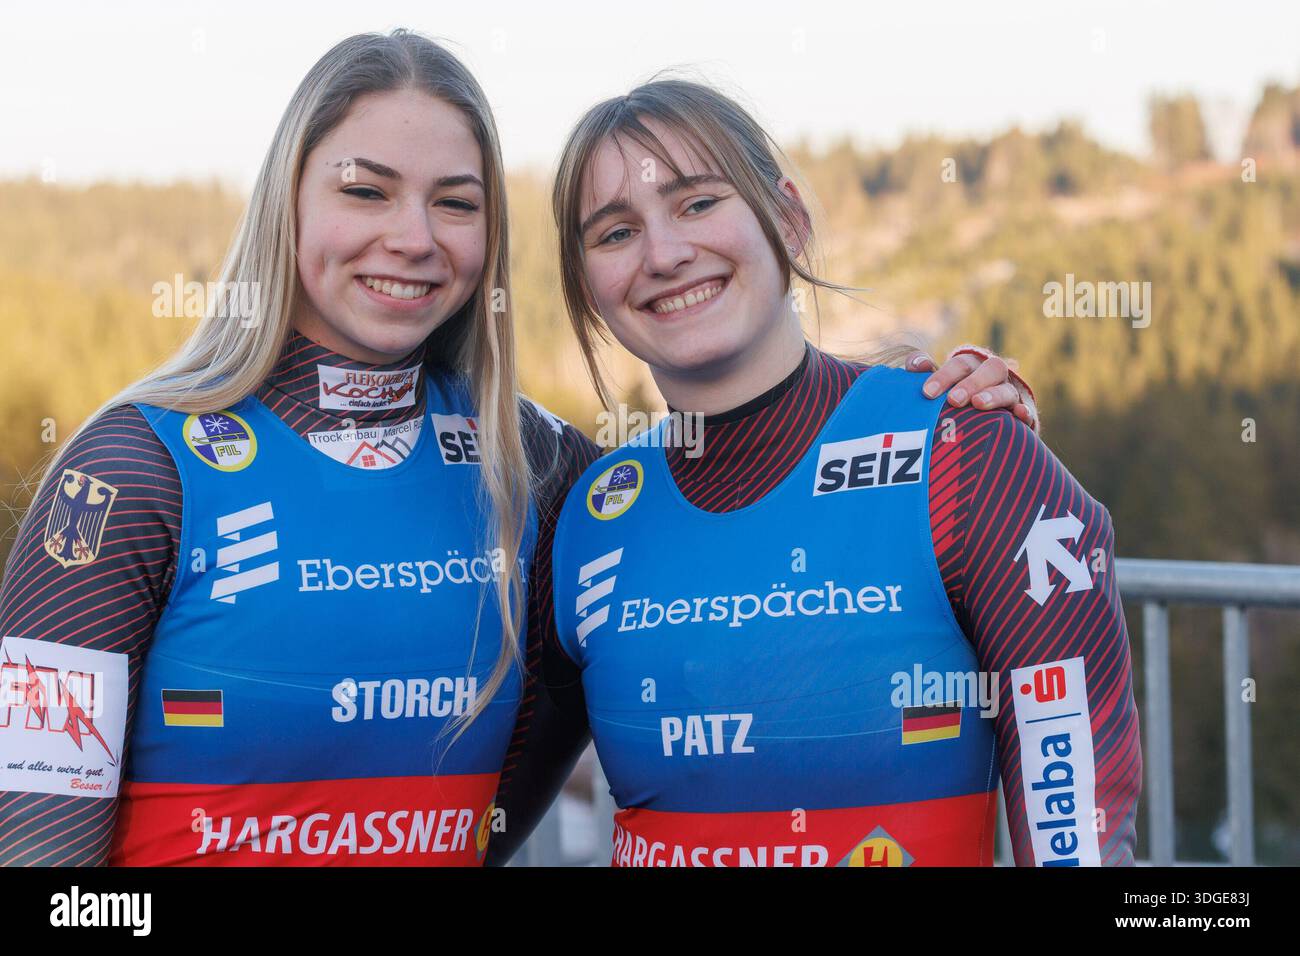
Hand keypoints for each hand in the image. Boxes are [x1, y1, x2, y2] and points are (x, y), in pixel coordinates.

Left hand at [905, 348, 1038, 432]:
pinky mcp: (1022, 416)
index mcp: (973, 366)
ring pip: (1007, 390)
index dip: (944, 375)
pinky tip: (1019, 415)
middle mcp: (994, 376)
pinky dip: (1025, 412)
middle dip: (971, 383)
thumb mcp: (937, 384)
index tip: (927, 392)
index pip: (961, 364)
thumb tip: (915, 365)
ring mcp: (1011, 395)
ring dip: (994, 395)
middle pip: (990, 370)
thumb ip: (923, 369)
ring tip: (978, 404)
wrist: (978, 424)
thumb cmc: (949, 398)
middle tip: (953, 400)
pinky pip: (1028, 412)